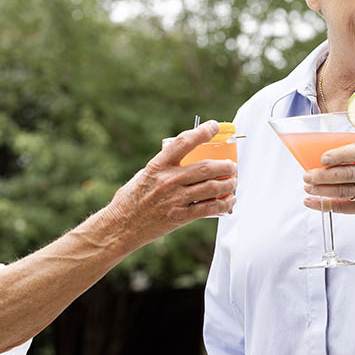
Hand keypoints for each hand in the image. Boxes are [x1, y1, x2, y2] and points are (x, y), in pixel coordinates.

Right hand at [106, 121, 237, 243]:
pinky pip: (209, 209)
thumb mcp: (144, 175)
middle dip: (225, 165)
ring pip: (212, 188)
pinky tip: (229, 201)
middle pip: (206, 167)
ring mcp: (175, 199)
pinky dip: (224, 204)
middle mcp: (168, 180)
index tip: (214, 126)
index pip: (184, 142)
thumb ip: (165, 166)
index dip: (203, 132)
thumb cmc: (131, 200)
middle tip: (232, 165)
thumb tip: (187, 159)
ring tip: (233, 182)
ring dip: (229, 184)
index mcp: (157, 166)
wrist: (120, 227)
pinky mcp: (179, 217)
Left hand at [304, 140, 354, 221]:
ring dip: (322, 190)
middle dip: (324, 175)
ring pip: (343, 191)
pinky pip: (341, 207)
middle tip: (307, 176)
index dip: (339, 155)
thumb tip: (313, 158)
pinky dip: (323, 205)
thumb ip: (347, 156)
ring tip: (307, 187)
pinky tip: (310, 201)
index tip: (323, 159)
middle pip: (347, 174)